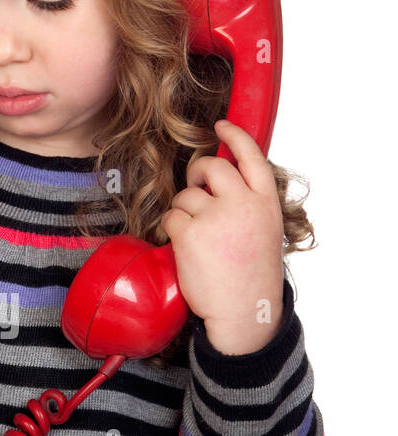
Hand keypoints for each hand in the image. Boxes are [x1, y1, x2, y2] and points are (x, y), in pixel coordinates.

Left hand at [160, 120, 284, 354]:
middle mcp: (242, 203)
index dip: (234, 136)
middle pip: (211, 166)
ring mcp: (215, 216)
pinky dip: (172, 229)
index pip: (251, 156)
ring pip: (186, 194)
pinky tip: (185, 247)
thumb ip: (249, 204)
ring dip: (184, 210)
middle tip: (195, 188)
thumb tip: (222, 184)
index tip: (221, 125)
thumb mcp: (265, 231)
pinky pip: (171, 216)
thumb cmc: (252, 275)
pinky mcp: (190, 233)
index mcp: (265, 202)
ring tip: (196, 237)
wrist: (245, 311)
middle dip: (197, 173)